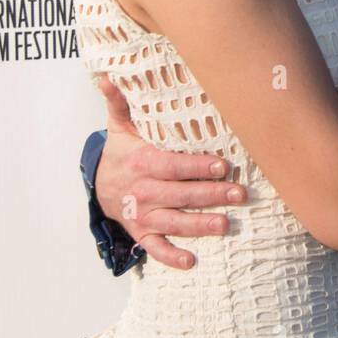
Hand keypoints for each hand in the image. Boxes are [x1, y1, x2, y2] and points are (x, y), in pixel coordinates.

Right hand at [92, 74, 247, 269]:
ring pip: (174, 222)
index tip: (223, 166)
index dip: (198, 167)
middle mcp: (144, 191)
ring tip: (225, 225)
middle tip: (240, 194)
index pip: (174, 165)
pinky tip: (191, 261)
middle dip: (211, 196)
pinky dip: (171, 256)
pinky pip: (156, 247)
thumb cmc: (119, 153)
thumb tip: (107, 77)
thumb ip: (119, 102)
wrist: (97, 185)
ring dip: (200, 225)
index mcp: (142, 163)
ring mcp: (143, 214)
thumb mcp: (119, 126)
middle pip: (181, 194)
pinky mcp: (142, 232)